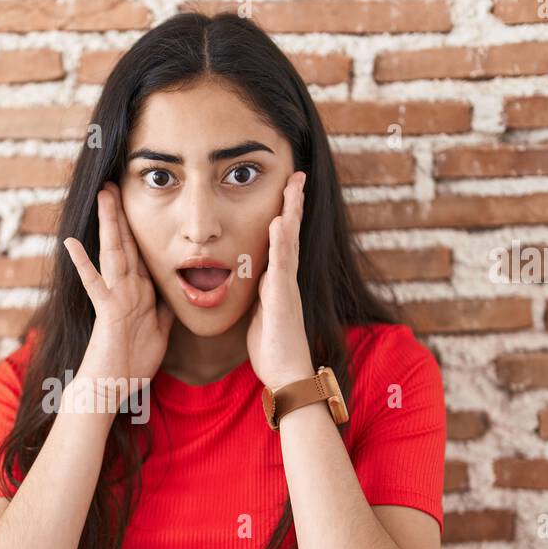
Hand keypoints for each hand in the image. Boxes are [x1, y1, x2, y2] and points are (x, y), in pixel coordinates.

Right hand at [62, 181, 174, 408]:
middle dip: (121, 214)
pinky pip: (95, 284)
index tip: (138, 203)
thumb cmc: (131, 364)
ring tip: (103, 196)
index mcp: (139, 293)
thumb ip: (165, 309)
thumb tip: (177, 291)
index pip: (141, 252)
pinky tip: (72, 243)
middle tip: (115, 183)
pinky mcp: (107, 311)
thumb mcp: (159, 332)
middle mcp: (125, 289)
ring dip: (108, 224)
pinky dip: (83, 264)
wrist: (111, 388)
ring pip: (113, 254)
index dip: (141, 227)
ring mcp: (115, 298)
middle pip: (125, 244)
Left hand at [246, 170, 315, 388]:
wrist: (287, 374)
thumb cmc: (272, 348)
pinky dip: (282, 243)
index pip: (280, 241)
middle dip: (293, 204)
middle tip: (297, 175)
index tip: (285, 189)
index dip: (283, 215)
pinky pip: (283, 266)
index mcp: (277, 281)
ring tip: (293, 185)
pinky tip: (280, 223)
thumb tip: (250, 288)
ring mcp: (286, 287)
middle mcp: (285, 279)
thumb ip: (258, 296)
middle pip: (291, 233)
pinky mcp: (283, 299)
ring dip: (292, 213)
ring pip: (290, 243)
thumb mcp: (259, 315)